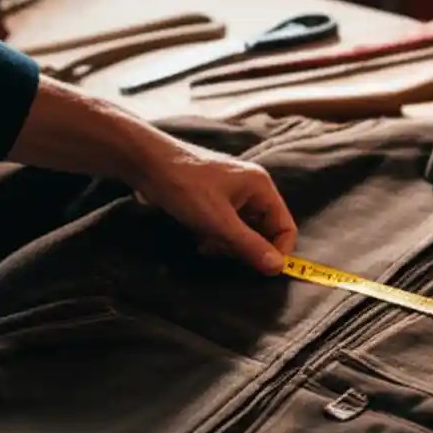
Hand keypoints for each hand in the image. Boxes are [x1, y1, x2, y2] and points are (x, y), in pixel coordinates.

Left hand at [134, 140, 295, 275]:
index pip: (286, 228)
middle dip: (244, 247)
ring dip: (227, 244)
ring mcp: (233, 192)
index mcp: (261, 187)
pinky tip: (198, 237)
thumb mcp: (218, 222)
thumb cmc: (184, 187)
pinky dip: (216, 236)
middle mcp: (252, 188)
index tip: (257, 269)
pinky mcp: (215, 198)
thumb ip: (249, 246)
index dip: (277, 252)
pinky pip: (227, 225)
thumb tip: (278, 268)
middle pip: (265, 231)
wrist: (145, 163)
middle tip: (220, 250)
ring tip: (205, 243)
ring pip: (243, 231)